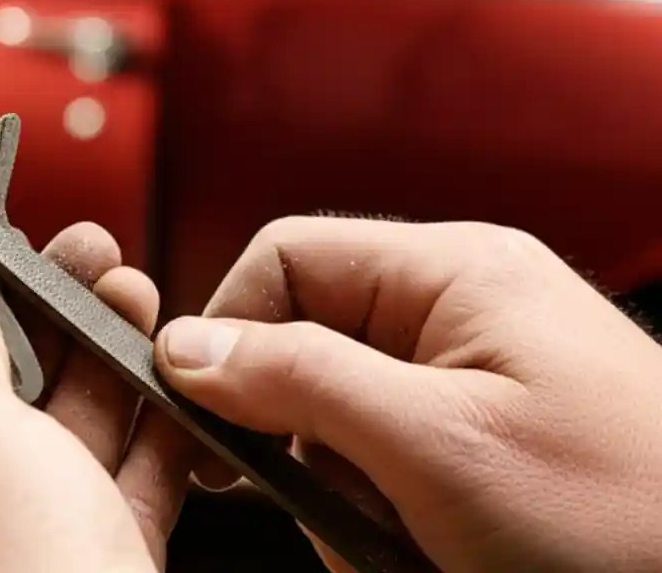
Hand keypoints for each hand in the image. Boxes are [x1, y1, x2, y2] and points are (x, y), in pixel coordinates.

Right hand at [153, 216, 661, 572]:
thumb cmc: (624, 516)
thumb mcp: (437, 448)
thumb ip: (300, 380)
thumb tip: (184, 346)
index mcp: (452, 271)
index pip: (285, 259)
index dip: (231, 333)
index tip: (205, 422)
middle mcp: (459, 309)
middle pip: (305, 344)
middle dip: (301, 439)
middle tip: (336, 509)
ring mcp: (473, 376)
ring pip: (336, 420)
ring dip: (346, 495)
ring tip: (407, 546)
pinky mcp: (482, 437)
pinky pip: (384, 462)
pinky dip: (385, 517)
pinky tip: (430, 554)